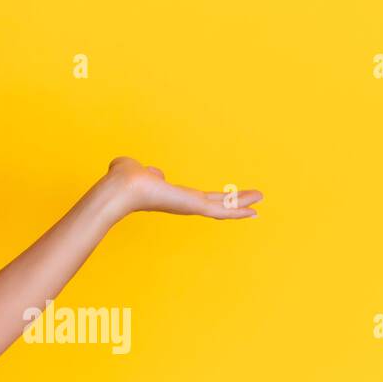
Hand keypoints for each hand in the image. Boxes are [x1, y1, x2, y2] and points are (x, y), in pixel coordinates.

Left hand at [104, 156, 262, 219]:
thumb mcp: (138, 170)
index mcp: (171, 195)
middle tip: (251, 202)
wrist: (122, 187)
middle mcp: (182, 203)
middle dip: (232, 202)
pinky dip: (239, 210)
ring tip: (260, 200)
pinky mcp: (194, 207)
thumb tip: (152, 172)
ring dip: (242, 203)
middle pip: (214, 203)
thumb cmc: (122, 179)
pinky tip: (255, 211)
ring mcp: (189, 207)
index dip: (209, 198)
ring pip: (222, 207)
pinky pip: (222, 211)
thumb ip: (148, 171)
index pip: (195, 197)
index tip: (220, 198)